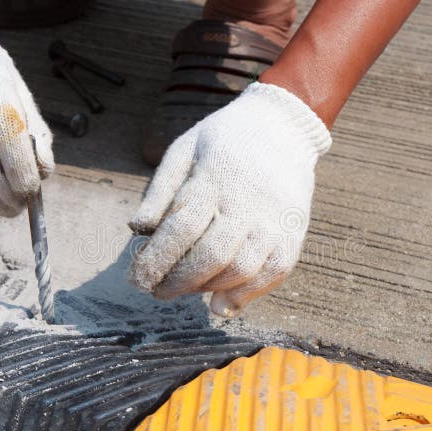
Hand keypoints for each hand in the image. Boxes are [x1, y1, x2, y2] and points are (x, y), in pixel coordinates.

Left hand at [129, 82, 331, 315]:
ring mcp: (275, 219)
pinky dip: (246, 295)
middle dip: (178, 281)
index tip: (137, 278)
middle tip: (157, 290)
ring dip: (207, 289)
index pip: (181, 227)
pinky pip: (273, 273)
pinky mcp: (294, 232)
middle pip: (211, 255)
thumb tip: (137, 229)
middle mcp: (248, 201)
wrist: (283, 126)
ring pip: (241, 269)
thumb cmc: (224, 139)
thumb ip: (161, 189)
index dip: (157, 259)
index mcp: (215, 177)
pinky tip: (220, 304)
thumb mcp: (184, 148)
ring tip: (185, 290)